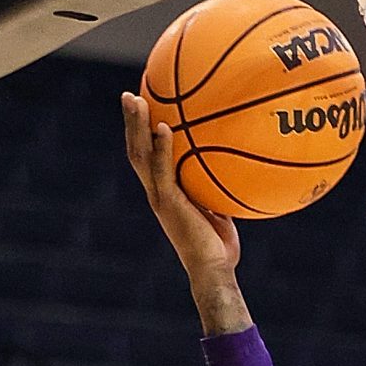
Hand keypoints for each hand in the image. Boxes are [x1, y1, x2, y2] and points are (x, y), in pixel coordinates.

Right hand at [120, 93, 249, 334]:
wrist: (212, 270)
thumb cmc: (219, 247)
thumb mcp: (219, 212)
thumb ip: (218, 192)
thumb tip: (236, 171)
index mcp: (164, 193)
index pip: (148, 159)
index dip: (142, 135)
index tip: (143, 110)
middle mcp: (156, 192)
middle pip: (136, 150)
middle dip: (131, 123)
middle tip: (129, 95)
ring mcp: (159, 197)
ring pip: (140, 155)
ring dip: (136, 126)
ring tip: (134, 99)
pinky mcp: (168, 202)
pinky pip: (162, 169)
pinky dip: (160, 147)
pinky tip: (162, 126)